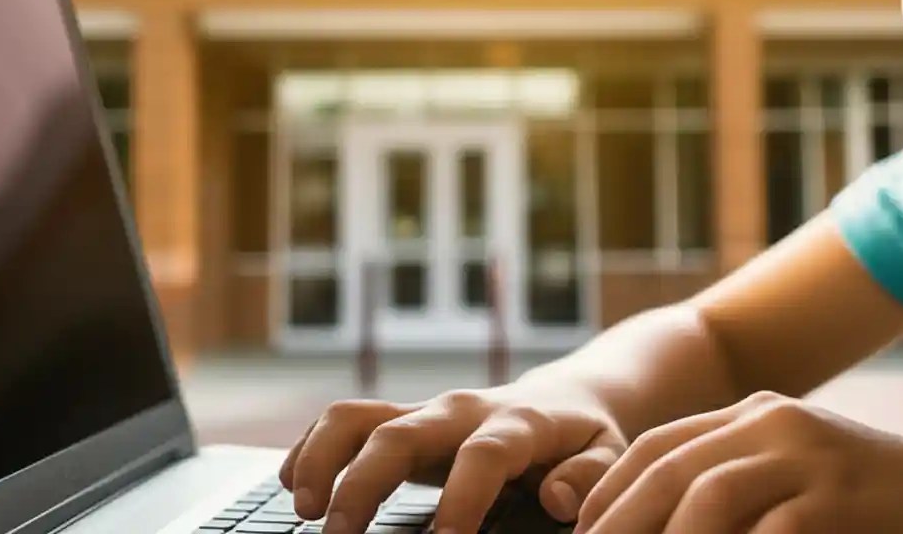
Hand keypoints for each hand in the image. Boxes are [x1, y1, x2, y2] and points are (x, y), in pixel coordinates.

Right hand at [278, 380, 626, 533]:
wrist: (568, 394)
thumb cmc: (585, 437)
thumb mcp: (609, 454)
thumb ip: (589, 477)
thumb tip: (558, 499)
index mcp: (516, 423)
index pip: (483, 454)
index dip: (464, 496)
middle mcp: (461, 411)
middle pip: (400, 432)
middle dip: (365, 482)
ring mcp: (426, 412)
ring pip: (360, 417)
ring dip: (324, 456)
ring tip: (303, 508)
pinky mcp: (403, 419)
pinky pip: (347, 421)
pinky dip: (314, 446)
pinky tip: (293, 483)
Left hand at [575, 391, 902, 533]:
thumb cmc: (856, 495)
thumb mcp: (785, 466)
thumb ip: (728, 475)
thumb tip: (655, 515)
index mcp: (751, 412)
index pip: (659, 444)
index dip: (613, 486)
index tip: (583, 525)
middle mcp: (770, 423)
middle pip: (671, 466)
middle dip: (622, 515)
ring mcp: (804, 455)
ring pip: (709, 494)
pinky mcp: (835, 495)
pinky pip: (770, 529)